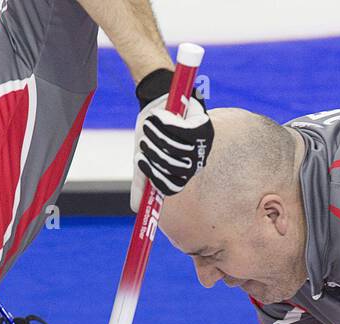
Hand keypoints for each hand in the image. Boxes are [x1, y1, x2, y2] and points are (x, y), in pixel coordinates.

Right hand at [132, 69, 212, 204]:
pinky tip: (159, 117)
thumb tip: (136, 208)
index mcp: (182, 173)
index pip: (172, 186)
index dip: (156, 177)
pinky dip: (165, 122)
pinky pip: (181, 130)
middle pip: (172, 167)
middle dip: (152, 152)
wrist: (162, 100)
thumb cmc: (153, 130)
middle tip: (144, 141)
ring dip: (156, 135)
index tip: (140, 162)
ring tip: (150, 126)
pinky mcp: (202, 125)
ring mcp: (201, 145)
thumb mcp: (143, 156)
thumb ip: (142, 180)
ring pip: (175, 148)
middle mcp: (196, 162)